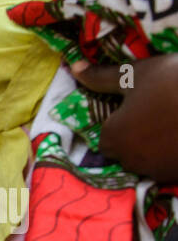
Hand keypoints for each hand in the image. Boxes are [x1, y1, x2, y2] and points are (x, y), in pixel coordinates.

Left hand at [72, 55, 177, 183]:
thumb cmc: (174, 81)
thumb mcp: (137, 74)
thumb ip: (103, 77)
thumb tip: (73, 69)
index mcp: (113, 137)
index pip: (107, 138)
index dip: (122, 124)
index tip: (141, 109)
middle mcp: (130, 160)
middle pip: (127, 153)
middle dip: (139, 139)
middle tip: (161, 115)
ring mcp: (157, 171)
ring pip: (149, 162)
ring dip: (157, 149)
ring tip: (174, 124)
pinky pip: (169, 167)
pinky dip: (174, 156)